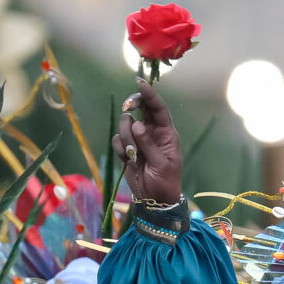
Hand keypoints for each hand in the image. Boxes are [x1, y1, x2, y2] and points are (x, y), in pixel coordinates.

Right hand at [115, 87, 181, 203]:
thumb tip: (136, 124)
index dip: (149, 95)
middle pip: (138, 110)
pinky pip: (117, 140)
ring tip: (134, 155)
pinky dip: (120, 149)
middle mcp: (151, 132)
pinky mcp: (126, 150)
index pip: (157, 108)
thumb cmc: (166, 182)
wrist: (155, 201)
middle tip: (130, 118)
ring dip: (126, 138)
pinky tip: (128, 161)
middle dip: (132, 111)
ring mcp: (138, 140)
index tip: (139, 82)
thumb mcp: (162, 164)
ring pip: (125, 125)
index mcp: (166, 133)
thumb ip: (149, 144)